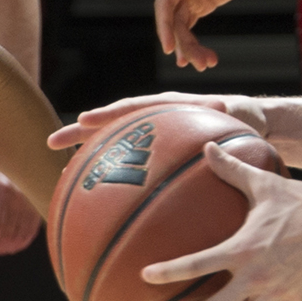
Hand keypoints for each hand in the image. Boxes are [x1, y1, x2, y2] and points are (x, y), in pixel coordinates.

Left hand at [0, 157, 40, 257]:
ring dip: (7, 248)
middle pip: (9, 234)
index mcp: (1, 191)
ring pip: (22, 235)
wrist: (12, 151)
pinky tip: (9, 245)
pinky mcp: (39, 205)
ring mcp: (32, 201)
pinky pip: (32, 230)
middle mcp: (20, 197)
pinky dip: (21, 242)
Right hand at [48, 91, 267, 150]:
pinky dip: (107, 171)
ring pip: (111, 144)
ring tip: (63, 172)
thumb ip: (224, 114)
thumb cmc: (244, 120)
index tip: (85, 119)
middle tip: (52, 142)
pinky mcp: (152, 153)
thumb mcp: (234, 115)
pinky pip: (125, 161)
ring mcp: (149, 137)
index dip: (108, 114)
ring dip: (87, 155)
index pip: (132, 107)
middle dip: (79, 132)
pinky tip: (95, 194)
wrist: (249, 126)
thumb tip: (222, 108)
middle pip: (110, 125)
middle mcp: (152, 119)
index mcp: (167, 106)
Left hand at [142, 143, 301, 300]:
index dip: (169, 271)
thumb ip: (230, 168)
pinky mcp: (295, 297)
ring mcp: (275, 291)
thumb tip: (207, 146)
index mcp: (240, 249)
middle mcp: (254, 276)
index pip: (196, 263)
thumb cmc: (299, 201)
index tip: (145, 278)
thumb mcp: (262, 184)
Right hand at [155, 0, 269, 69]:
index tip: (169, 48)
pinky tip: (203, 57)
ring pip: (181, 26)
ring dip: (190, 46)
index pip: (165, 2)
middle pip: (173, 20)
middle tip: (199, 65)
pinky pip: (191, 25)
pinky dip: (194, 41)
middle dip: (183, 44)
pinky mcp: (202, 1)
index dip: (164, 26)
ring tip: (206, 65)